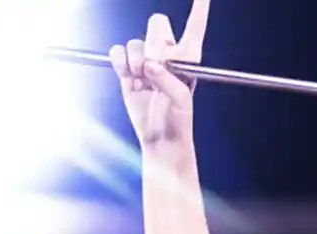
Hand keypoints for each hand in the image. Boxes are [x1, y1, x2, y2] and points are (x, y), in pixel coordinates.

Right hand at [109, 0, 210, 156]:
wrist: (159, 137)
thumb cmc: (178, 119)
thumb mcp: (180, 99)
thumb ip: (167, 79)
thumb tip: (149, 66)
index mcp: (188, 56)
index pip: (195, 26)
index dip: (199, 9)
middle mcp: (167, 53)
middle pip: (156, 24)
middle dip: (153, 44)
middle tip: (155, 69)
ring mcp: (146, 58)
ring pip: (135, 42)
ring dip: (136, 61)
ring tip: (143, 81)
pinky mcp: (127, 68)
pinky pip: (118, 51)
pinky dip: (120, 62)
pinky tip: (129, 77)